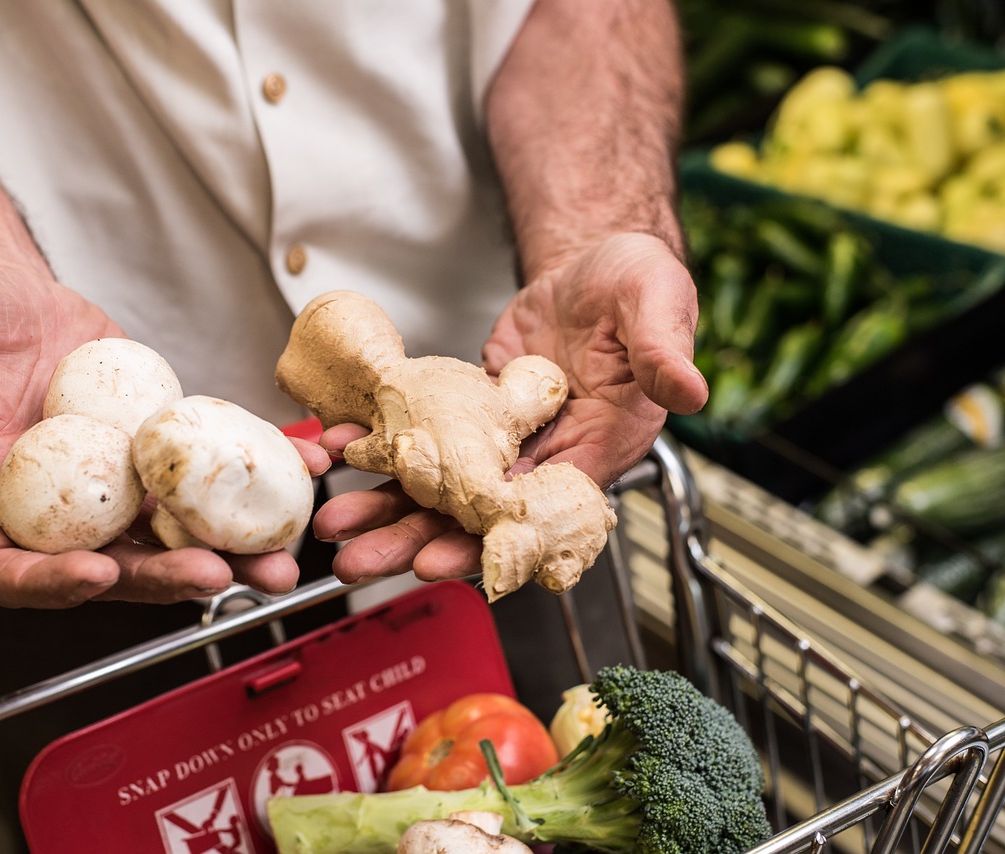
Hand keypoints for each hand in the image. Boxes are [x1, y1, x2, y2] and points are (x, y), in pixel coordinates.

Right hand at [0, 255, 331, 607]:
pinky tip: (308, 464)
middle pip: (114, 567)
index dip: (52, 584)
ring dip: (233, 549)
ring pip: (175, 532)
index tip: (96, 574)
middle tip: (221, 577)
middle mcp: (61, 510)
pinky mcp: (159, 451)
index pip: (14, 570)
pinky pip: (210, 473)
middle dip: (168, 579)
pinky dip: (260, 474)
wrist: (8, 293)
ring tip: (284, 557)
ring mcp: (116, 485)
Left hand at [314, 232, 706, 583]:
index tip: (441, 564)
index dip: (490, 543)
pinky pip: (425, 439)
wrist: (594, 265)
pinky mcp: (471, 413)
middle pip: (476, 514)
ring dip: (389, 507)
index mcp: (598, 446)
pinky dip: (383, 448)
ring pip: (442, 487)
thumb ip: (664, 349)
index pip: (541, 513)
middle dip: (417, 540)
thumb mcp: (658, 302)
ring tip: (336, 524)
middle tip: (360, 561)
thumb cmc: (638, 285)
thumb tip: (688, 390)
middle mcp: (548, 455)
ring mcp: (504, 439)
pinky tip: (340, 453)